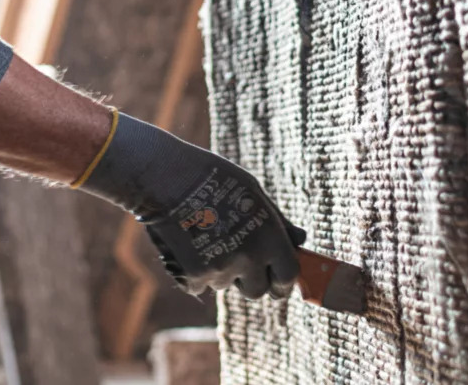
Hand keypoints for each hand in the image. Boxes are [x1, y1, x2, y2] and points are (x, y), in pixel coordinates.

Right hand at [77, 114, 302, 297]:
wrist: (166, 177)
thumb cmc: (212, 177)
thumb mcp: (253, 191)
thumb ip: (278, 221)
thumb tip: (301, 240)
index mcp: (269, 236)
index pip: (288, 276)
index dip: (282, 281)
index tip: (275, 280)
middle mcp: (249, 257)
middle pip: (257, 290)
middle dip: (249, 280)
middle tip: (235, 258)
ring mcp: (220, 269)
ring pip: (225, 285)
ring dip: (219, 271)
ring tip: (205, 237)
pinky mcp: (194, 276)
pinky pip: (199, 286)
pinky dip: (194, 273)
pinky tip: (187, 245)